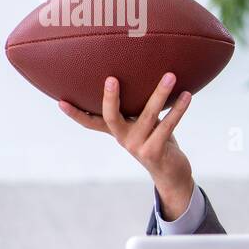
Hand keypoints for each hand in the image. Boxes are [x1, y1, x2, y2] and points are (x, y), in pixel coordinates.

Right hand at [58, 73, 195, 218]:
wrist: (172, 174)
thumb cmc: (158, 141)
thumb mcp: (144, 124)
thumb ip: (138, 107)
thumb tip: (143, 74)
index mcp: (117, 131)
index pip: (91, 123)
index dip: (76, 114)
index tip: (60, 101)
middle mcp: (124, 139)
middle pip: (110, 117)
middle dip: (109, 98)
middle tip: (111, 79)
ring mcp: (138, 146)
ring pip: (148, 115)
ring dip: (160, 94)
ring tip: (170, 76)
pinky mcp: (155, 152)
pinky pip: (167, 126)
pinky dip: (178, 110)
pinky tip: (187, 95)